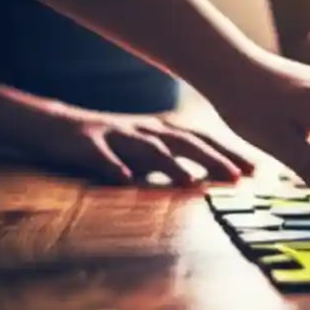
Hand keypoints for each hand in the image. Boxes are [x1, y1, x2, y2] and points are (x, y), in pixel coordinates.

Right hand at [36, 110, 255, 186]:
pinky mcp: (86, 143)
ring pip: (147, 149)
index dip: (229, 154)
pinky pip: (101, 156)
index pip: (203, 142)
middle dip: (213, 159)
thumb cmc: (107, 144)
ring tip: (190, 183)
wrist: (53, 126)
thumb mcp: (144, 152)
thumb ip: (172, 163)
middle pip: (184, 143)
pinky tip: (122, 179)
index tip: (255, 171)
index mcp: (160, 132)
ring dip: (170, 165)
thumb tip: (207, 181)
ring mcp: (116, 135)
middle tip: (237, 178)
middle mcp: (144, 130)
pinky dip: (112, 166)